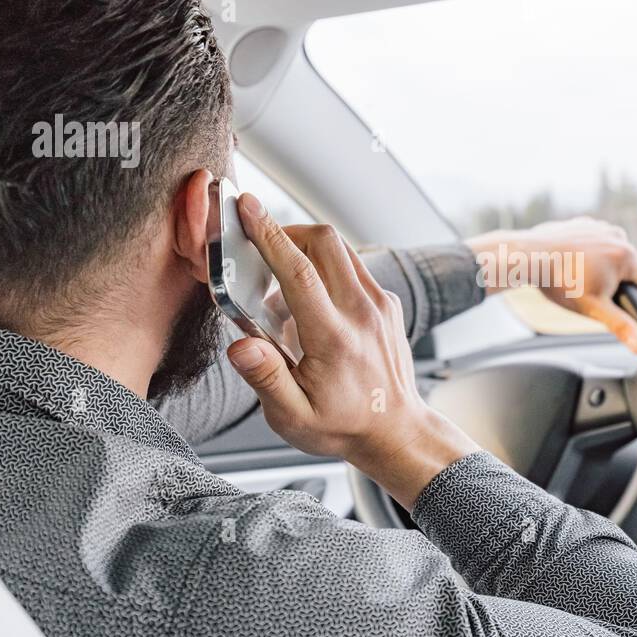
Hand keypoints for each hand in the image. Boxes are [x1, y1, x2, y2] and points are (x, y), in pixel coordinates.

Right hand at [225, 195, 476, 507]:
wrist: (396, 431)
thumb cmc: (340, 425)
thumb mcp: (292, 417)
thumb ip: (265, 377)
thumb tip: (239, 346)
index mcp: (334, 338)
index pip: (299, 272)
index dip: (269, 234)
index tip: (247, 206)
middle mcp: (362, 313)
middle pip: (325, 242)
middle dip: (287, 231)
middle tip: (259, 245)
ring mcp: (380, 304)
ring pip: (341, 248)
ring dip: (307, 248)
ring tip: (280, 280)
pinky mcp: (387, 303)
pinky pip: (354, 267)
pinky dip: (327, 267)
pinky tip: (310, 301)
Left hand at [466, 217, 636, 353]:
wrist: (528, 257)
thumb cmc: (562, 282)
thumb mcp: (594, 309)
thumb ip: (621, 326)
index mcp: (627, 255)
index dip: (635, 299)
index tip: (613, 304)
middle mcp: (618, 235)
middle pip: (630, 269)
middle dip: (616, 283)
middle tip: (590, 291)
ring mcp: (600, 227)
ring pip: (613, 255)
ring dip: (603, 267)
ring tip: (578, 277)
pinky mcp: (584, 224)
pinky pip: (596, 243)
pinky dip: (588, 254)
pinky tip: (570, 263)